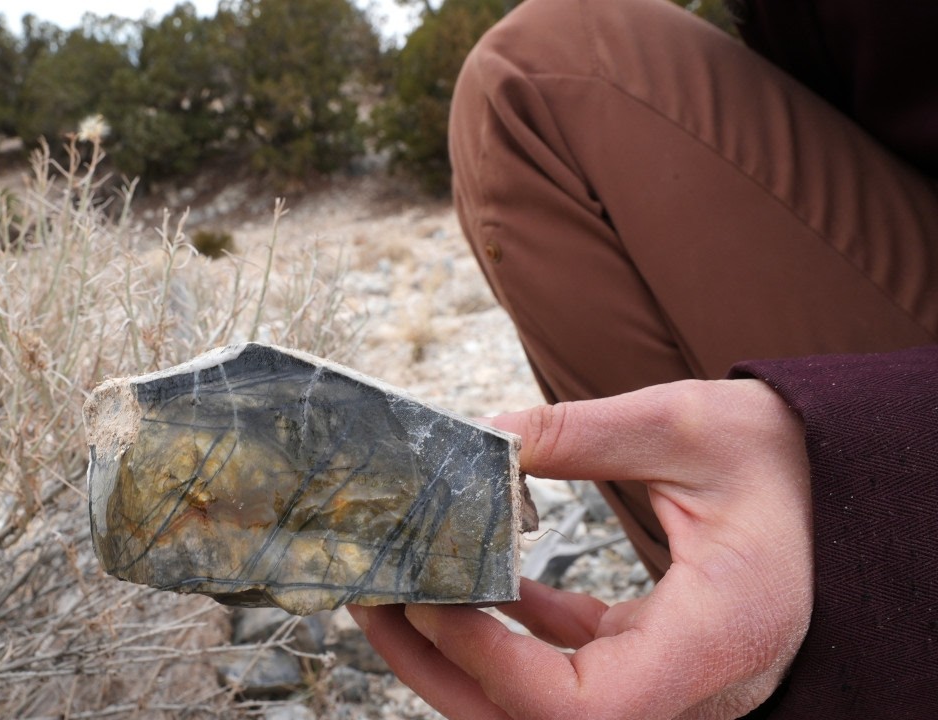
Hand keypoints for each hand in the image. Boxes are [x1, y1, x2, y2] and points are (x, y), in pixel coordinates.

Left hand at [349, 379, 812, 719]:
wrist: (836, 487)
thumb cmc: (785, 459)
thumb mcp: (688, 423)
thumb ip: (579, 433)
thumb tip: (477, 437)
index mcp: (720, 635)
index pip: (584, 707)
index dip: (493, 666)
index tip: (436, 599)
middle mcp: (698, 682)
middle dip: (446, 673)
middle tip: (378, 606)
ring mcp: (674, 681)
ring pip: (545, 708)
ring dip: (464, 659)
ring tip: (402, 593)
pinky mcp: (653, 660)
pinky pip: (567, 673)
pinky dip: (509, 638)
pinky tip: (478, 584)